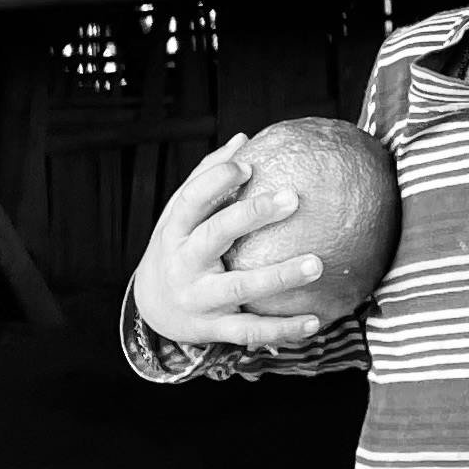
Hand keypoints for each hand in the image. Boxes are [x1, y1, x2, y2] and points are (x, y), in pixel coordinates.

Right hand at [133, 136, 327, 353]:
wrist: (151, 307)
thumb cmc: (177, 246)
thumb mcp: (180, 214)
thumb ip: (207, 177)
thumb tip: (244, 138)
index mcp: (175, 230)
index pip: (191, 200)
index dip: (216, 180)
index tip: (248, 166)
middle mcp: (183, 263)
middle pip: (215, 235)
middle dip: (252, 215)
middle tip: (293, 198)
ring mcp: (198, 298)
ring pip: (239, 286)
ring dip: (279, 276)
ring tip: (317, 264)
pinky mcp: (212, 328)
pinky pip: (250, 330)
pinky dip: (282, 329)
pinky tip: (315, 321)